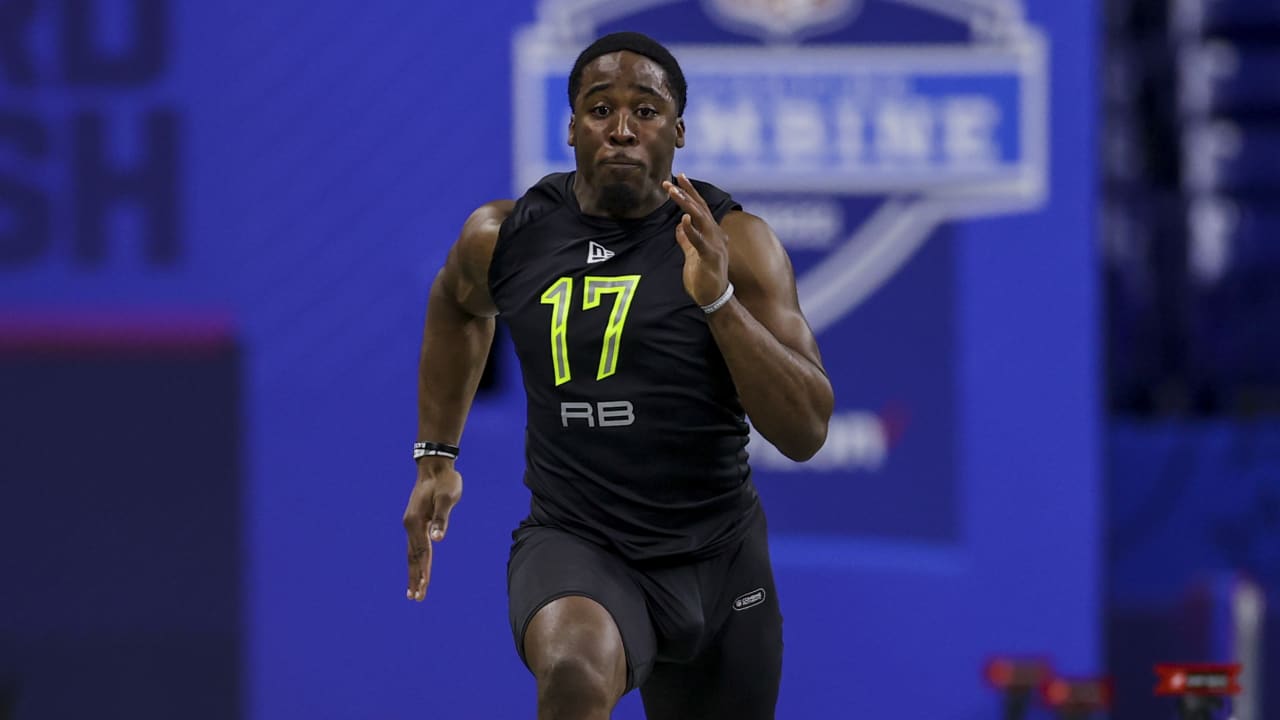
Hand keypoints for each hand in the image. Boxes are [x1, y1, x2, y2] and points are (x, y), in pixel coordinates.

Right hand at [402, 460, 462, 600]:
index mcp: (416, 522)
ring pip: (412, 554)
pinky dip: (415, 561)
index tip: (422, 588)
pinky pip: (414, 547)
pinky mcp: (415, 522)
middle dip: (415, 578)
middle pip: (413, 557)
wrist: (434, 467)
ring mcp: (411, 524)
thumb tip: (438, 539)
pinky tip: (417, 569)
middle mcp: (410, 526)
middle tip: (416, 598)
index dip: (423, 571)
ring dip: (413, 572)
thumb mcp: (447, 498)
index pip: (421, 552)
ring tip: (414, 590)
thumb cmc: (444, 482)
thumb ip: (442, 519)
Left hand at [663, 173, 730, 306]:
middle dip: (686, 193)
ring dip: (687, 204)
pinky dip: (692, 230)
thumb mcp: (692, 255)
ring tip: (674, 192)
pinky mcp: (710, 258)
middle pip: (700, 209)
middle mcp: (716, 235)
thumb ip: (686, 240)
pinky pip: (700, 241)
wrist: (713, 299)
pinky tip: (683, 219)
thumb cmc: (703, 278)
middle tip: (672, 180)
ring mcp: (714, 245)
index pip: (700, 208)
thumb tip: (679, 227)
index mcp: (711, 233)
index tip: (679, 177)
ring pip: (701, 220)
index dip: (690, 192)